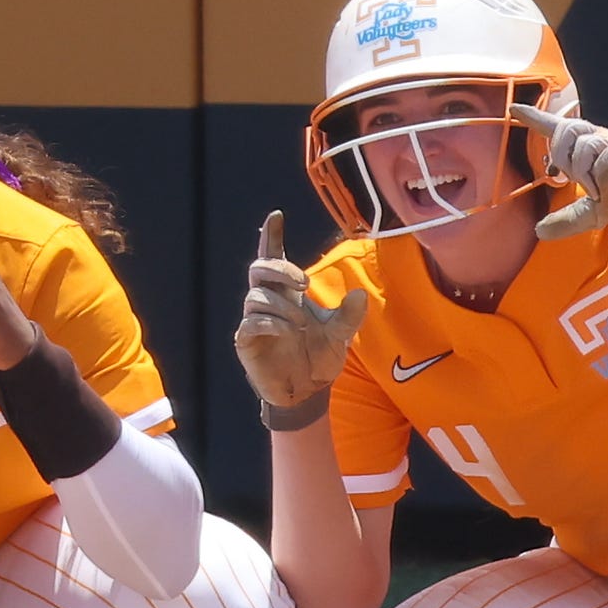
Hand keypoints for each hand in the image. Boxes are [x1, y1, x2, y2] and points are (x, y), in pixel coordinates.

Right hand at [233, 211, 368, 409]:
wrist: (308, 392)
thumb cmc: (319, 358)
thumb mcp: (340, 335)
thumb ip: (350, 315)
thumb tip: (361, 294)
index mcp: (286, 293)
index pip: (274, 258)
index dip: (272, 237)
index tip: (277, 216)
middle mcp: (268, 302)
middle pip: (259, 268)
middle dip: (280, 268)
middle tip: (304, 283)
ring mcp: (254, 321)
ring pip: (257, 297)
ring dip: (282, 306)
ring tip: (301, 324)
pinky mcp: (247, 341)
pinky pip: (252, 323)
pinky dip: (271, 323)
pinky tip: (287, 332)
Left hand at [510, 103, 607, 239]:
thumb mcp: (595, 212)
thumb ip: (568, 219)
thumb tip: (539, 231)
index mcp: (590, 150)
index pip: (558, 129)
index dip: (535, 118)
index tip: (514, 109)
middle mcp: (601, 141)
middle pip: (566, 131)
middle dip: (563, 155)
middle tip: (574, 178)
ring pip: (584, 144)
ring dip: (585, 171)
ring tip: (598, 189)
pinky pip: (606, 156)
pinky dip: (603, 175)